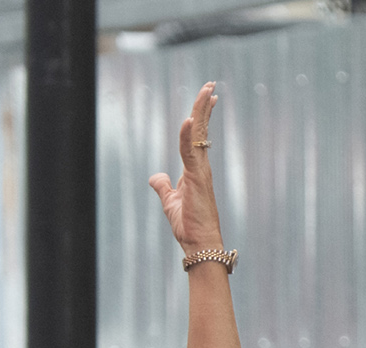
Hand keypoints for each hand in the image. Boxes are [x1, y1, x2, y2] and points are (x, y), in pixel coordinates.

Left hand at [146, 81, 225, 257]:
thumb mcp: (169, 201)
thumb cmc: (189, 226)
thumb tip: (155, 176)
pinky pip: (190, 152)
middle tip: (210, 86)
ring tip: (207, 91)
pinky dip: (188, 135)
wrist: (199, 244)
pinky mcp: (197, 179)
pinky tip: (188, 119)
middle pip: (202, 130)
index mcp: (195, 170)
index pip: (198, 137)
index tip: (208, 100)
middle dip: (204, 107)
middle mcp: (201, 167)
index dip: (201, 117)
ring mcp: (201, 172)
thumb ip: (162, 186)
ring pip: (200, 135)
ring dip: (202, 112)